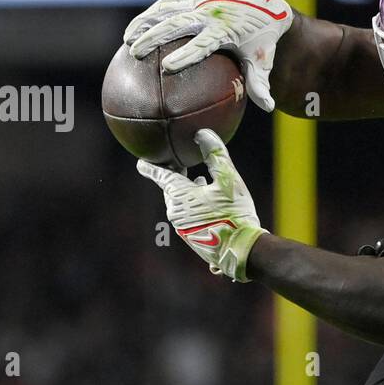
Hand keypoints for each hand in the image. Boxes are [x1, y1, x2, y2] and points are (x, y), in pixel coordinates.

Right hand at [123, 0, 295, 111]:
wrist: (267, 3)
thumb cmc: (262, 39)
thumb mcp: (263, 60)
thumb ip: (261, 83)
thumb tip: (268, 108)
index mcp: (227, 30)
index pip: (203, 43)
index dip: (185, 54)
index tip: (167, 66)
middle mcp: (210, 13)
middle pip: (177, 24)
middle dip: (154, 37)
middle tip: (135, 52)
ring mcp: (200, 2)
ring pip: (167, 10)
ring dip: (145, 23)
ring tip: (127, 40)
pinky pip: (167, 4)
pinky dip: (149, 14)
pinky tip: (134, 29)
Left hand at [137, 130, 266, 281]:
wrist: (242, 251)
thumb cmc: (235, 214)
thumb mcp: (229, 180)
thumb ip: (215, 155)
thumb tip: (203, 134)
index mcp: (179, 195)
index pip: (159, 175)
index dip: (150, 166)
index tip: (140, 162)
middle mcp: (175, 212)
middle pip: (171, 189)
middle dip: (176, 176)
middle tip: (182, 164)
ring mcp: (182, 228)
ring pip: (181, 203)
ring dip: (189, 192)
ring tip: (201, 183)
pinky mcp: (191, 239)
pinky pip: (189, 217)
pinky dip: (196, 207)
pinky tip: (210, 206)